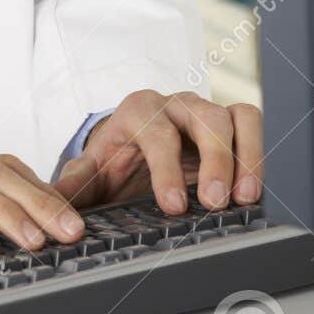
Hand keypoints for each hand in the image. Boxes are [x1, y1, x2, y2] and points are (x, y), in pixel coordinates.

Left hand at [56, 90, 262, 216]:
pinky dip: (257, 152)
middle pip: (201, 117)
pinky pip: (250, 123)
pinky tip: (253, 190)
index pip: (155, 132)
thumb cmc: (119, 156)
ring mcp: (205, 111)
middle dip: (212, 159)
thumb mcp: (94, 169)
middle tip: (214, 202)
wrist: (136, 142)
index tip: (173, 205)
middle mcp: (174, 105)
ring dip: (243, 157)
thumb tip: (57, 208)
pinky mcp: (229, 122)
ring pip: (233, 116)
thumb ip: (77, 185)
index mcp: (137, 111)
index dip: (166, 167)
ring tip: (244, 199)